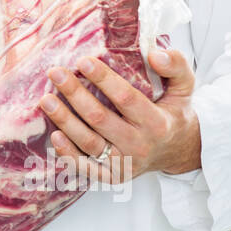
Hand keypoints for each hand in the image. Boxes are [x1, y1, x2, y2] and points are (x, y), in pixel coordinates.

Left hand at [41, 47, 201, 181]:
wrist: (178, 151)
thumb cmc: (174, 111)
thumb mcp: (185, 86)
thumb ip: (176, 65)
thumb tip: (155, 54)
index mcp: (157, 122)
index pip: (126, 98)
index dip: (103, 79)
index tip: (83, 61)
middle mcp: (140, 146)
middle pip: (100, 119)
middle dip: (75, 94)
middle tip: (55, 73)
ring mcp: (126, 164)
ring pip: (89, 143)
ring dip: (64, 121)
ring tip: (46, 100)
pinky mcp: (113, 176)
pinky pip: (87, 169)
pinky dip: (69, 155)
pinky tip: (54, 136)